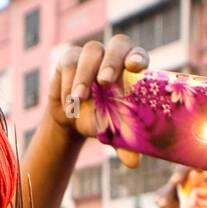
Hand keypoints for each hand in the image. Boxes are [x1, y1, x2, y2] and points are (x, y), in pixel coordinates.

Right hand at [49, 35, 147, 167]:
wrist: (72, 118)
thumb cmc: (100, 119)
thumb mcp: (112, 131)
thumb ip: (124, 142)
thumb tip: (133, 163)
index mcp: (132, 70)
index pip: (138, 55)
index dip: (137, 57)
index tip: (135, 67)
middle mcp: (114, 56)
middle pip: (117, 45)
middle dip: (112, 61)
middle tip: (105, 81)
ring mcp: (92, 54)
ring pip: (91, 52)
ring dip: (84, 76)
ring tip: (79, 100)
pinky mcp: (70, 58)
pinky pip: (69, 64)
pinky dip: (67, 84)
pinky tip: (69, 103)